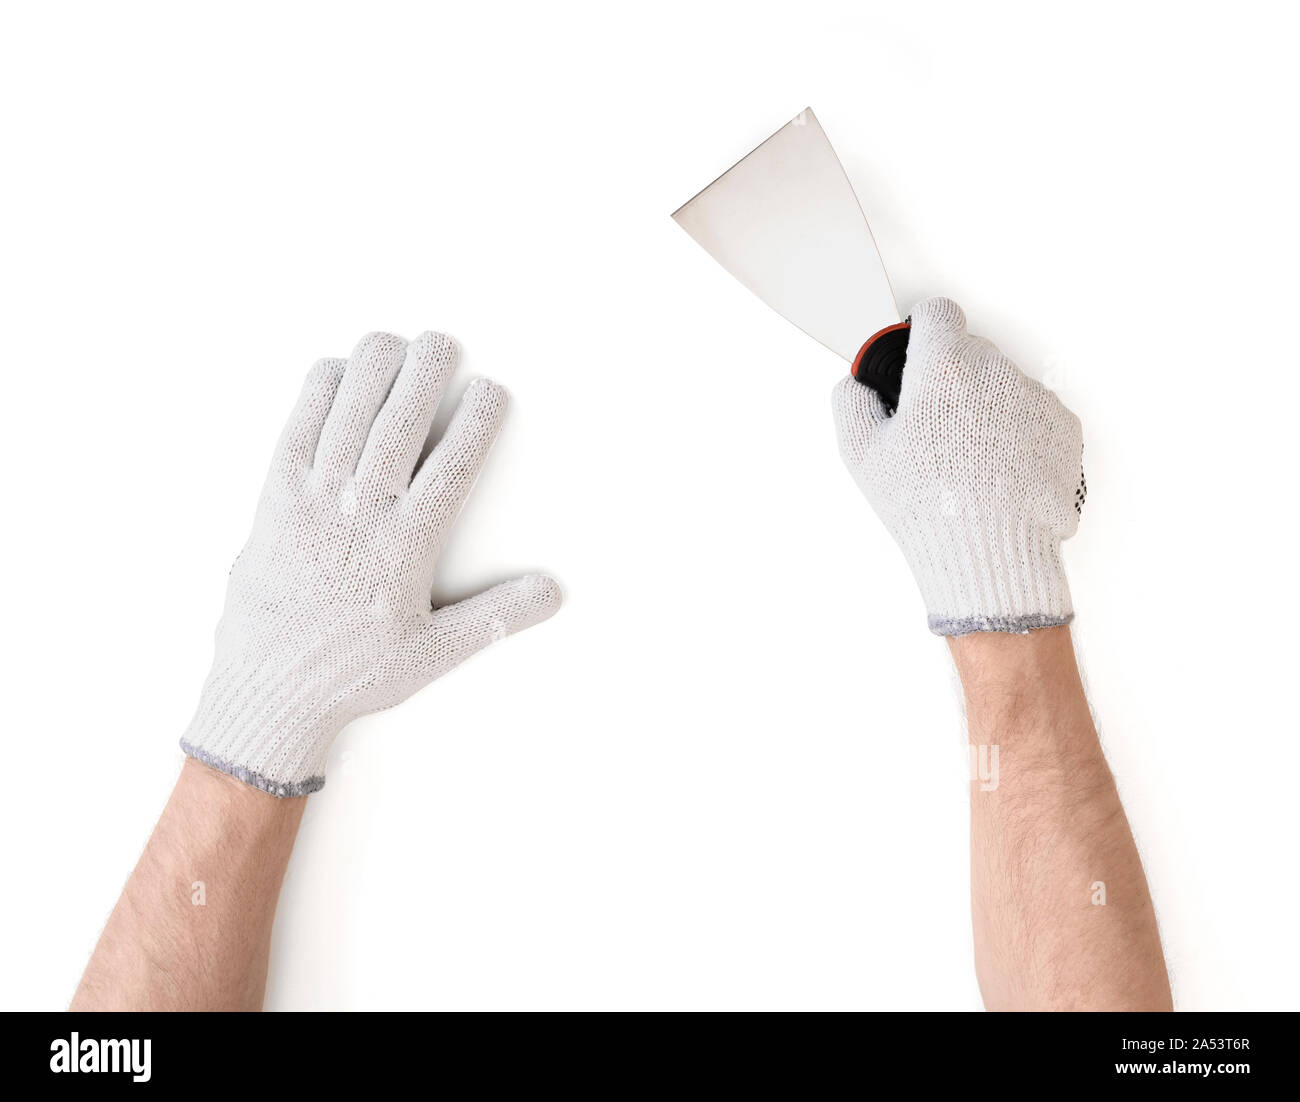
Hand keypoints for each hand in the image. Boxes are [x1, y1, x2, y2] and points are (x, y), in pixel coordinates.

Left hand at [181, 331, 560, 795]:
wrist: (269, 692)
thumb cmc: (353, 674)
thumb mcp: (434, 652)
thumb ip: (495, 617)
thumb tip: (552, 593)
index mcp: (406, 546)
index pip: (451, 467)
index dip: (474, 421)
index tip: (490, 389)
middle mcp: (361, 513)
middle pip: (398, 424)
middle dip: (424, 374)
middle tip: (442, 340)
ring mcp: (313, 502)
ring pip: (347, 417)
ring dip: (372, 371)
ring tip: (394, 341)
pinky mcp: (273, 501)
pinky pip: (295, 432)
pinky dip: (314, 395)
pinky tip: (333, 369)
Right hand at [832, 297, 1083, 635]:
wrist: (991, 554)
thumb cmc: (928, 507)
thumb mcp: (861, 455)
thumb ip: (851, 402)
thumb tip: (856, 387)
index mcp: (944, 367)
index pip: (937, 312)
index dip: (922, 331)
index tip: (917, 350)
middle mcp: (996, 371)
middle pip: (971, 351)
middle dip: (952, 378)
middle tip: (934, 429)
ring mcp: (1036, 398)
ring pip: (1004, 385)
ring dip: (986, 408)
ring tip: (968, 462)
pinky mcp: (1064, 428)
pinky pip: (1034, 415)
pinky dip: (1018, 435)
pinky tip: (997, 472)